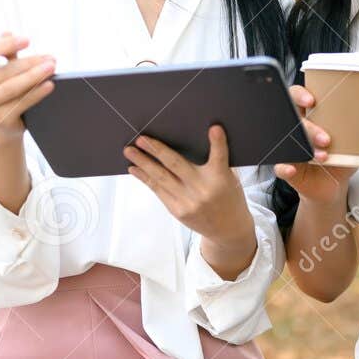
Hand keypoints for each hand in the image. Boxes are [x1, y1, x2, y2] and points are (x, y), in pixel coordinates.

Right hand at [0, 32, 55, 145]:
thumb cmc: (3, 87)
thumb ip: (4, 52)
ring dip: (35, 77)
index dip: (5, 45)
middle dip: (30, 63)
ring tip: (51, 69)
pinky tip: (49, 85)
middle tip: (50, 58)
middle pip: (3, 71)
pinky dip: (36, 93)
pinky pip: (20, 103)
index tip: (27, 40)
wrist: (2, 123)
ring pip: (12, 87)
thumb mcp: (1, 67)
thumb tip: (7, 33)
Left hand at [123, 125, 253, 248]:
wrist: (227, 229)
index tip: (214, 128)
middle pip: (176, 165)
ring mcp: (188, 201)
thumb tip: (196, 140)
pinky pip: (158, 190)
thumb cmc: (227, 198)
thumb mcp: (229, 178)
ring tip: (129, 151)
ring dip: (143, 162)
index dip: (218, 142)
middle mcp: (203, 190)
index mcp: (220, 179)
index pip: (220, 157)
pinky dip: (145, 178)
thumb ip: (216, 162)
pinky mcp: (177, 210)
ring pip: (161, 178)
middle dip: (156, 150)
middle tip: (141, 138)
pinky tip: (135, 169)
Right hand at [273, 84, 358, 205]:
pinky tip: (290, 169)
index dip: (299, 95)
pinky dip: (283, 167)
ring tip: (322, 157)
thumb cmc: (341, 155)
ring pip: (287, 141)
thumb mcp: (355, 138)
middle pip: (292, 119)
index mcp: (309, 115)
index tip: (312, 100)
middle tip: (327, 139)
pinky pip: (279, 166)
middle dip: (309, 127)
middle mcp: (295, 129)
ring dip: (302, 147)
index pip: (296, 97)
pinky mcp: (286, 167)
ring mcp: (289, 147)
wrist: (333, 186)